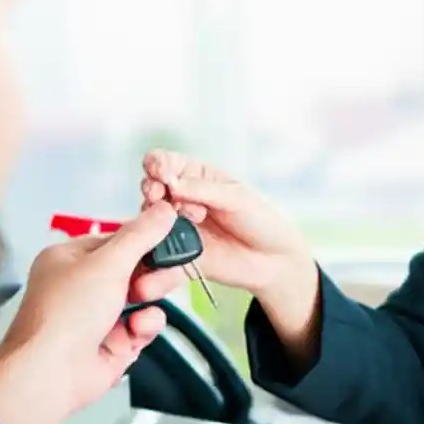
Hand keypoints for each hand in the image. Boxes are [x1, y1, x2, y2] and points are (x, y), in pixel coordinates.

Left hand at [0, 202, 184, 423]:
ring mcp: (99, 315)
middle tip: (160, 273)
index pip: (117, 239)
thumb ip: (141, 236)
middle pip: (135, 268)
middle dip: (152, 272)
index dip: (145, 238)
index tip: (172, 235)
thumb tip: (164, 210)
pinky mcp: (114, 342)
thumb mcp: (108, 263)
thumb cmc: (66, 313)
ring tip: (144, 301)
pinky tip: (136, 328)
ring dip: (150, 298)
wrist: (51, 373)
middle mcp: (83, 285)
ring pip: (144, 297)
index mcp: (70, 258)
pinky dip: (145, 325)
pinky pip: (143, 325)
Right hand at [140, 149, 322, 365]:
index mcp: (195, 176)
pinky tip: (160, 260)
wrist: (275, 261)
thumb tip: (172, 184)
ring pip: (149, 221)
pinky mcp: (177, 256)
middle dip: (152, 190)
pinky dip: (155, 258)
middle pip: (150, 189)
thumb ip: (204, 190)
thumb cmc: (260, 220)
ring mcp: (176, 227)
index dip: (157, 165)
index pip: (165, 162)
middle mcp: (180, 200)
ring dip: (156, 220)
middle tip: (161, 196)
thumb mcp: (237, 197)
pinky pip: (158, 256)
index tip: (160, 172)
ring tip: (187, 222)